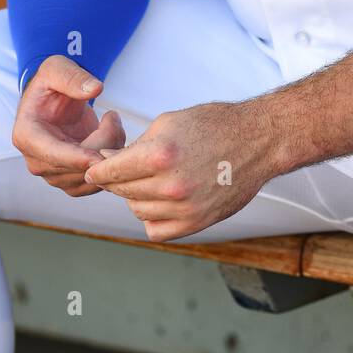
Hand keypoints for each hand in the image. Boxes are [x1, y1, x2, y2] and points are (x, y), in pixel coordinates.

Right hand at [12, 55, 125, 196]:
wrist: (54, 101)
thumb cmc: (51, 83)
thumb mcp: (57, 68)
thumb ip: (72, 77)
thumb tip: (95, 89)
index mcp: (26, 136)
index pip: (52, 155)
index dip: (78, 158)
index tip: (101, 156)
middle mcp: (37, 161)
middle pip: (76, 167)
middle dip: (103, 144)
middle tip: (113, 117)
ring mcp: (54, 175)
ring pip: (89, 177)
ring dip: (110, 152)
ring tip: (112, 123)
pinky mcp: (71, 181)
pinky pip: (96, 183)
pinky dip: (110, 164)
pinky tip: (112, 139)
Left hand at [81, 100, 273, 241]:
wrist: (258, 140)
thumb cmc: (215, 125)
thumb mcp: (168, 122)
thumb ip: (136, 145)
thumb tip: (109, 161)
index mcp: (160, 155)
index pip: (110, 171)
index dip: (98, 170)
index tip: (94, 171)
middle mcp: (171, 185)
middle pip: (121, 191)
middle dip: (116, 180)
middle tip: (122, 171)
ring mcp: (185, 207)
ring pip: (137, 211)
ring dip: (136, 198)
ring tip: (149, 182)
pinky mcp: (198, 222)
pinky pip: (157, 230)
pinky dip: (152, 218)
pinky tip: (160, 202)